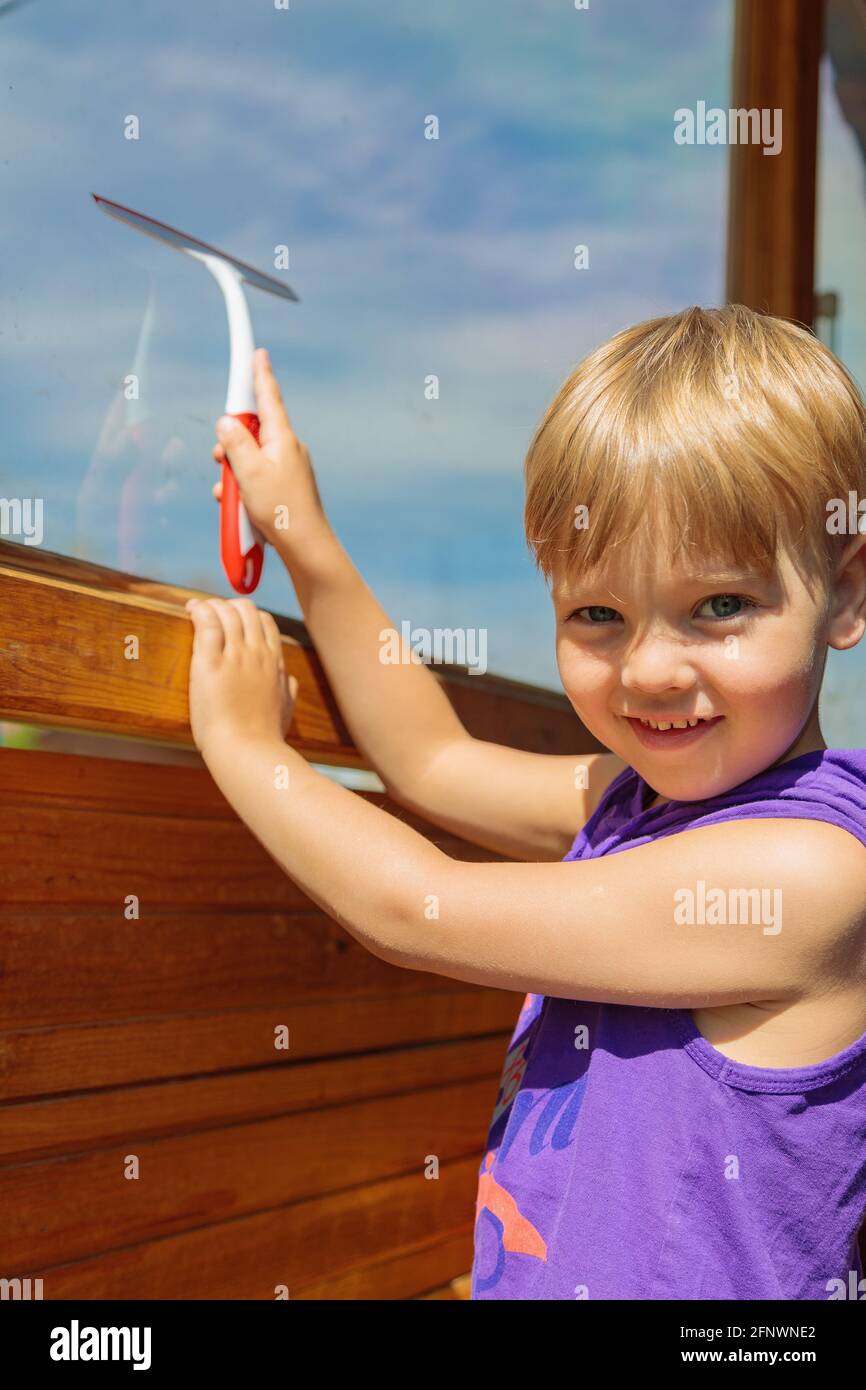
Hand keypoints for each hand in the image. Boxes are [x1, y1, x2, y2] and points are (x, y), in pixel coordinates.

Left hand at [185, 596, 297, 754]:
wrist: (249, 751)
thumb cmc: (265, 735)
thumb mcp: (286, 708)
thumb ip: (287, 688)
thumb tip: (287, 679)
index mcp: (274, 661)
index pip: (264, 621)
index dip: (247, 615)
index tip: (231, 621)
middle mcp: (257, 652)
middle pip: (246, 609)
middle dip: (227, 605)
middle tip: (210, 613)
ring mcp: (235, 656)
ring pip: (226, 610)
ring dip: (210, 605)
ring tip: (194, 609)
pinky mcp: (211, 662)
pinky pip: (207, 621)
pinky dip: (198, 609)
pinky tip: (190, 610)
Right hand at [211, 348, 329, 550]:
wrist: (306, 548)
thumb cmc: (281, 510)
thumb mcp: (249, 472)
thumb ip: (234, 443)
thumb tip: (226, 421)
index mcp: (282, 438)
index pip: (267, 396)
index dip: (258, 374)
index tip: (258, 352)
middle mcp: (286, 449)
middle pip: (250, 431)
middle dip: (229, 445)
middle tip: (222, 462)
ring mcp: (286, 469)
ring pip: (248, 459)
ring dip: (233, 475)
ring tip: (233, 498)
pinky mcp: (283, 489)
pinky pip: (255, 480)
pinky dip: (242, 491)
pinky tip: (239, 511)